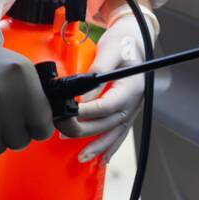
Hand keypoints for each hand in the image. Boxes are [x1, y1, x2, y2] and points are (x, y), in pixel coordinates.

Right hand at [0, 41, 54, 155]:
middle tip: (4, 116)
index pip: (43, 127)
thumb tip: (75, 129)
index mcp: (23, 78)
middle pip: (19, 141)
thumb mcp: (26, 74)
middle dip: (15, 132)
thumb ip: (50, 102)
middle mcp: (1, 94)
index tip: (28, 118)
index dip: (36, 125)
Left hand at [60, 11, 152, 163]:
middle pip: (109, 122)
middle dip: (85, 130)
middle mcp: (134, 101)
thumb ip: (97, 72)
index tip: (69, 113)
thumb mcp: (109, 51)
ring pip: (115, 132)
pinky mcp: (127, 110)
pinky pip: (120, 133)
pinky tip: (102, 159)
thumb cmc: (123, 43)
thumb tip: (82, 96)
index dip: (88, 111)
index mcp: (132, 86)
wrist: (136, 40)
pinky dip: (111, 147)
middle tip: (62, 131)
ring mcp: (132, 108)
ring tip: (82, 158)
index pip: (108, 104)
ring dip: (98, 146)